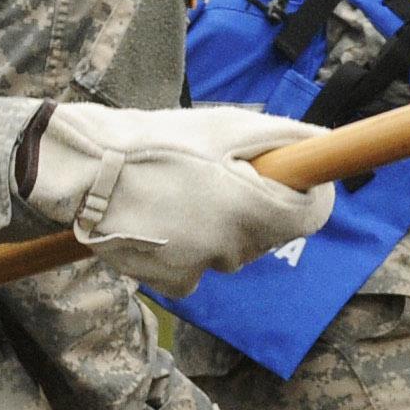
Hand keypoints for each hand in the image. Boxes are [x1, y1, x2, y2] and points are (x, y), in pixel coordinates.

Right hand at [21, 104, 336, 294]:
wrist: (85, 172)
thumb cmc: (157, 143)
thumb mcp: (225, 126)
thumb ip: (284, 137)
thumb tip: (324, 147)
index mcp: (250, 206)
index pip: (310, 215)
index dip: (308, 195)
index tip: (293, 179)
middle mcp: (231, 247)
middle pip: (269, 234)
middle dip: (257, 207)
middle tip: (221, 175)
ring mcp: (201, 269)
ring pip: (231, 251)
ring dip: (221, 228)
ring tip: (184, 194)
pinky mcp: (172, 283)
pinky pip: (198, 269)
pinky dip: (189, 249)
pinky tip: (164, 221)